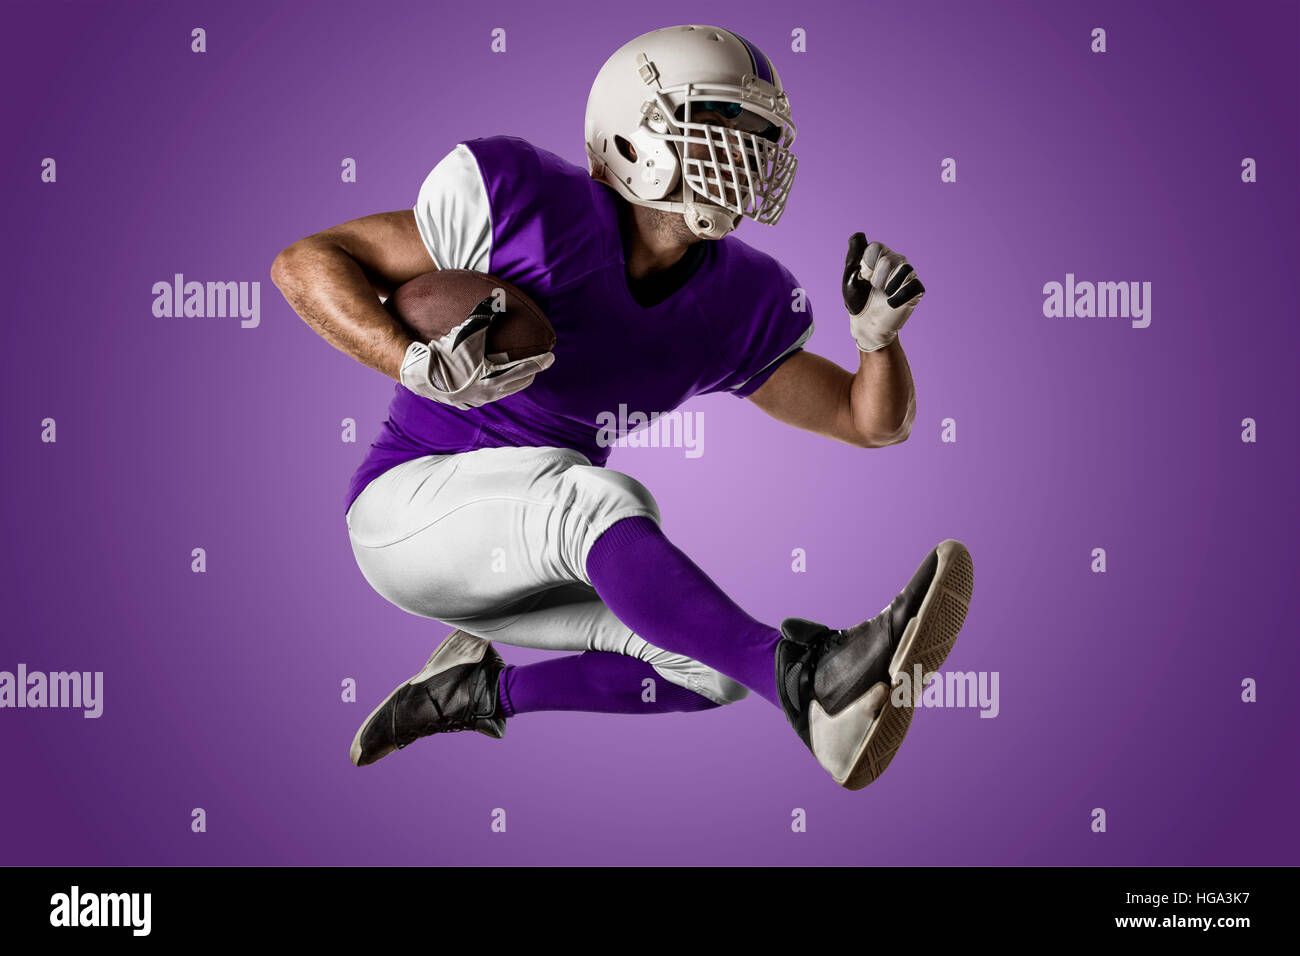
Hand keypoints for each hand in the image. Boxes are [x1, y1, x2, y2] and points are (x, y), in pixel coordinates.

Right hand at [399, 295, 553, 408]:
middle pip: (517, 384)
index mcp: (494, 377)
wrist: (419, 374)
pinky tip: (487, 385)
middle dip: (528, 374)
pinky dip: (491, 389)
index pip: (525, 368)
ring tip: (515, 376)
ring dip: (511, 384)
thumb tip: (497, 299)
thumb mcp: (467, 331)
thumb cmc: (445, 352)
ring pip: (501, 393)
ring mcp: (475, 400)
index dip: (539, 362)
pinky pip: (483, 397)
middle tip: (536, 367)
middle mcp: (488, 392)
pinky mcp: (461, 403)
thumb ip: (484, 314)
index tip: (551, 357)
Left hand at [842, 233, 925, 351]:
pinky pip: (912, 285)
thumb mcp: (850, 276)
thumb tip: (858, 234)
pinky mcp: (915, 290)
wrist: (867, 325)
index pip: (876, 247)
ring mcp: (908, 275)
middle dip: (876, 278)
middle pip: (889, 259)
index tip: (863, 277)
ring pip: (902, 270)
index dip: (866, 265)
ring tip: (883, 295)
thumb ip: (854, 255)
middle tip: (873, 289)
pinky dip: (898, 297)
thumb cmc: (857, 300)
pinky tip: (891, 303)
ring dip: (886, 286)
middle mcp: (897, 261)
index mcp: (881, 255)